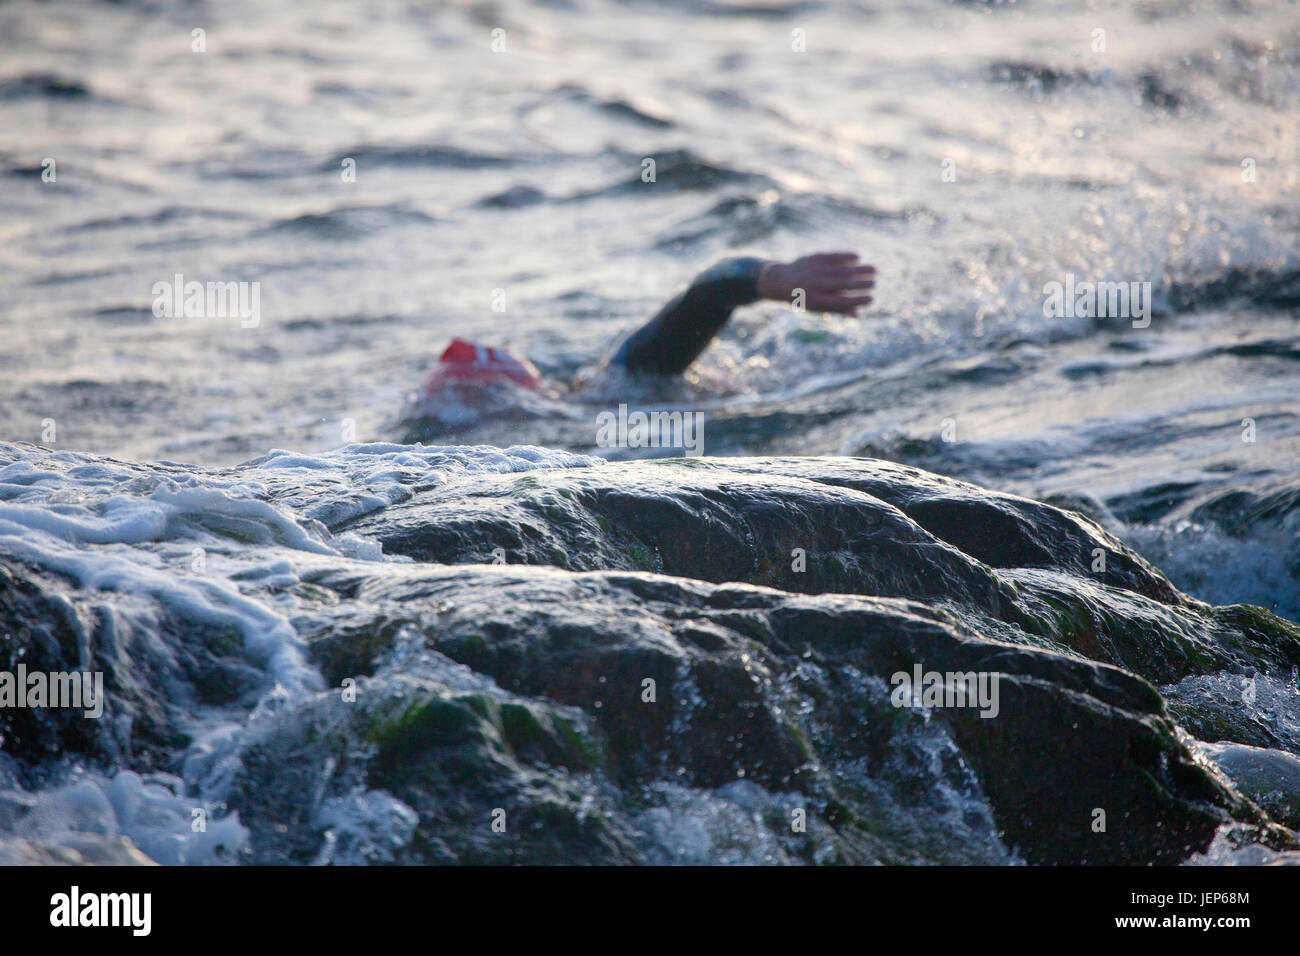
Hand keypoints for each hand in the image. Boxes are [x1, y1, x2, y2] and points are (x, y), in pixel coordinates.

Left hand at [757, 252, 875, 315]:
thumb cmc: (804, 298)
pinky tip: (858, 257)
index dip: (858, 300)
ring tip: (874, 270)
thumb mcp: (817, 307)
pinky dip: (846, 256)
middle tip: (874, 283)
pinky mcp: (814, 258)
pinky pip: (834, 256)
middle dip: (861, 284)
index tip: (872, 298)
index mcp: (817, 301)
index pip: (842, 302)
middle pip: (844, 284)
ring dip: (859, 269)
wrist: (781, 281)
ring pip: (842, 269)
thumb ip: (836, 310)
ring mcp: (815, 270)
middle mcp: (816, 285)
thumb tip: (857, 315)